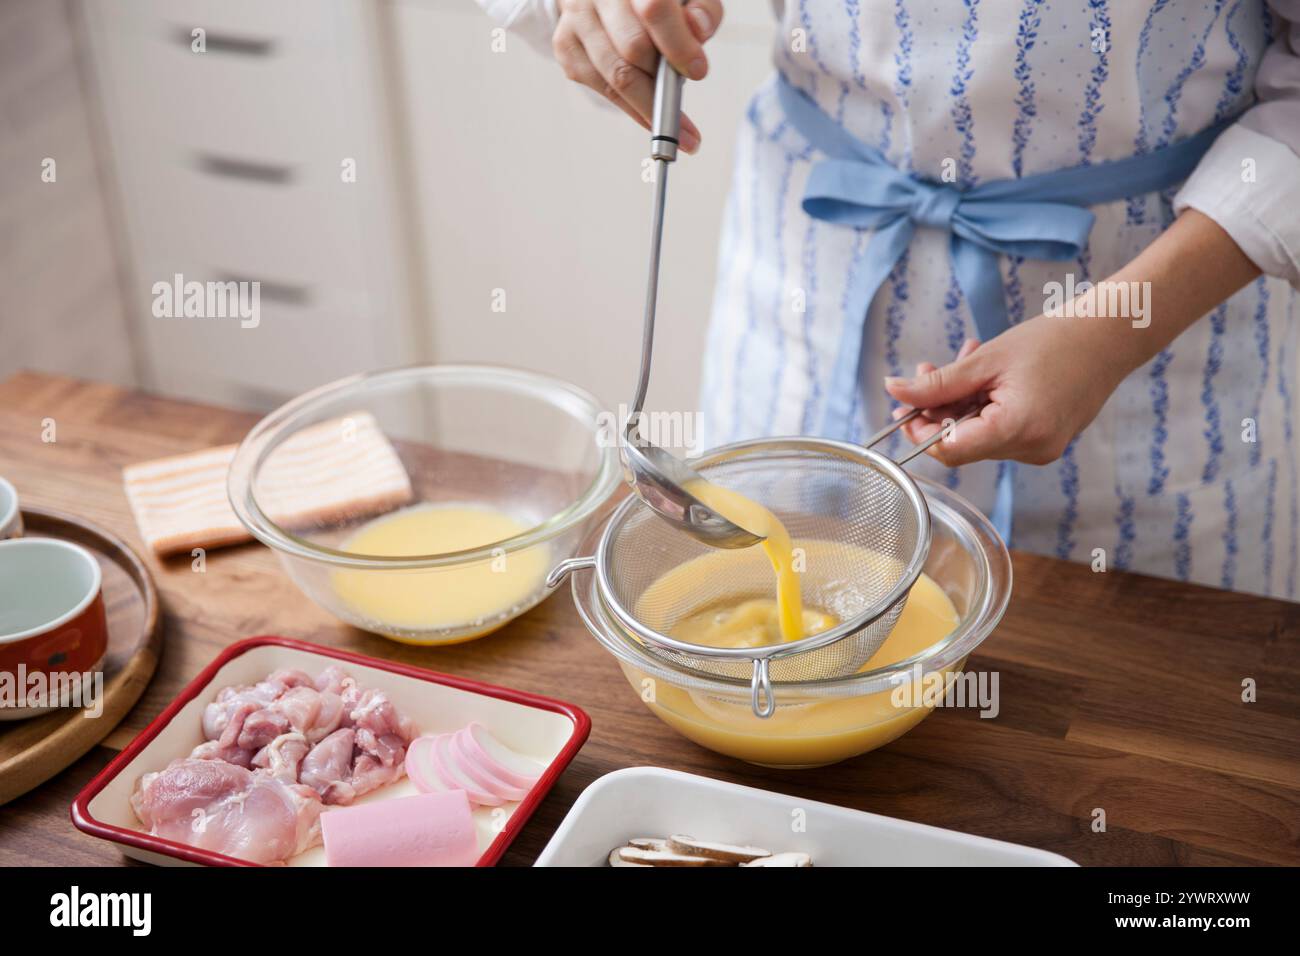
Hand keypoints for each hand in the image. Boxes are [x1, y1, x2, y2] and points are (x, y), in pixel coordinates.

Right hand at [552, 0, 722, 152]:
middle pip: (632, 49)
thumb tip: (698, 33)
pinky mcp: (565, 44)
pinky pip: (600, 87)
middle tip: (679, 106)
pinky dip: (629, 108)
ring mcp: (577, 18)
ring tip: (672, 124)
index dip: (678, 45)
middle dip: (662, 83)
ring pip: (614, 76)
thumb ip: (701, 11)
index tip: (697, 71)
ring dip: (646, 105)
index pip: (654, 9)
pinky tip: (648, 115)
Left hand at [883, 315, 1131, 466]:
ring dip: (961, 403)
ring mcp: (1041, 450)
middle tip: (929, 370)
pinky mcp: (1045, 442)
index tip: (906, 406)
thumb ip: (937, 384)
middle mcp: (1031, 449)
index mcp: (1017, 429)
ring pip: (978, 437)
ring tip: (967, 358)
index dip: (921, 431)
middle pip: (962, 444)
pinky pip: (1000, 432)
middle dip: (938, 410)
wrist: (1112, 335)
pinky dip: (984, 407)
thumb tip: (893, 391)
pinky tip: (988, 375)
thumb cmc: (1054, 340)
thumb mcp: (985, 360)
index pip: (949, 450)